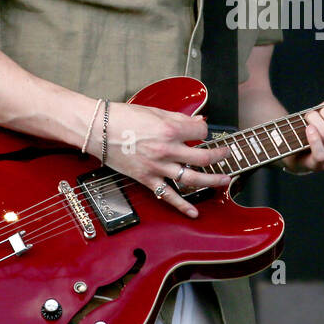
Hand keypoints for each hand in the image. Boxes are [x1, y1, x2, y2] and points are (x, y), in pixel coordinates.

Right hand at [98, 102, 230, 217]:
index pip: (201, 133)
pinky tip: (194, 212)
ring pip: (192, 178)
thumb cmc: (122, 117)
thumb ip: (180, 118)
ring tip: (224, 180)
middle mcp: (167, 149)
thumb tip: (199, 122)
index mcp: (170, 129)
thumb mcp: (155, 111)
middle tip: (226, 154)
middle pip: (204, 157)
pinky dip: (182, 206)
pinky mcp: (147, 179)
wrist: (97, 129)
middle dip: (220, 155)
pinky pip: (168, 195)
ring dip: (212, 180)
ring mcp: (158, 167)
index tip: (204, 133)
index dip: (206, 132)